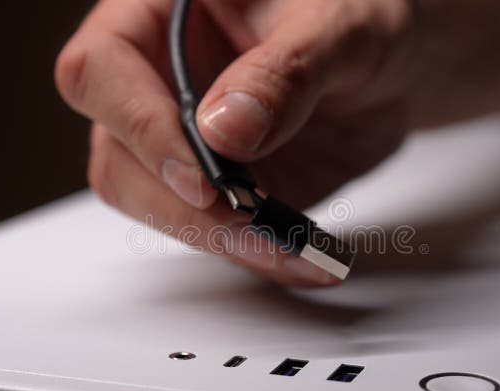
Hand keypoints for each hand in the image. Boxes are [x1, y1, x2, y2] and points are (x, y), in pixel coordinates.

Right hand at [56, 0, 417, 285]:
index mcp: (160, 13)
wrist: (396, 61)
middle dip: (183, 206)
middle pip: (119, 153)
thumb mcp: (336, 27)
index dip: (140, 127)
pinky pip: (208, 228)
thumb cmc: (363, 13)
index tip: (201, 176)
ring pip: (153, 203)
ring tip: (289, 250)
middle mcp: (158, 78)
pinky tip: (298, 258)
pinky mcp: (216, 184)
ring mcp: (182, 138)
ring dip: (215, 239)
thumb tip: (222, 131)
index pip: (103, 68)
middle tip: (253, 228)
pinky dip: (250, 252)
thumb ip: (284, 72)